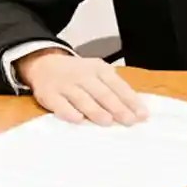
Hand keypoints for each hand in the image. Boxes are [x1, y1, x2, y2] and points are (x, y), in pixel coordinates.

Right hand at [17, 49, 148, 125]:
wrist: (45, 64)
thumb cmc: (78, 75)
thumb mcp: (98, 74)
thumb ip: (114, 89)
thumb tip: (135, 110)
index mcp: (99, 69)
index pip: (118, 85)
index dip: (131, 101)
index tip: (142, 115)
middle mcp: (83, 75)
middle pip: (102, 93)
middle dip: (117, 107)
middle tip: (129, 121)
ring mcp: (65, 85)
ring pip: (83, 98)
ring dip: (95, 110)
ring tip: (108, 121)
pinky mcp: (49, 95)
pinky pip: (60, 104)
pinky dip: (69, 112)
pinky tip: (78, 119)